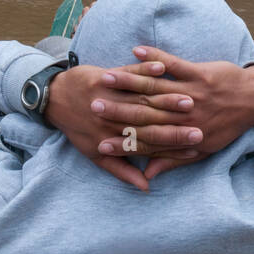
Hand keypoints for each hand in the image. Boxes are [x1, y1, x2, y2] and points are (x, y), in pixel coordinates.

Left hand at [44, 63, 202, 190]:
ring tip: (187, 96)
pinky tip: (160, 67)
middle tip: (198, 121)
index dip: (174, 143)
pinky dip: (144, 68)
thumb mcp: (96, 155)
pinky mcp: (104, 77)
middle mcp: (112, 118)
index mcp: (113, 138)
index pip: (149, 143)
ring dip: (164, 96)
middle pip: (149, 119)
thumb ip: (122, 170)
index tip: (197, 142)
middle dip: (175, 120)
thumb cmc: (78, 129)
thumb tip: (144, 186)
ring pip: (140, 96)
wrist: (55, 101)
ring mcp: (108, 96)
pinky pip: (127, 71)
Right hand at [99, 51, 253, 180]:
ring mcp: (191, 93)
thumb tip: (150, 177)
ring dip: (128, 82)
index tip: (98, 143)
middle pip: (145, 114)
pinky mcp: (198, 74)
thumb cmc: (226, 125)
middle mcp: (185, 116)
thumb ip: (174, 161)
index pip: (147, 141)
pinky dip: (154, 57)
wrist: (253, 100)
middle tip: (92, 106)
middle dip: (117, 110)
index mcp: (183, 136)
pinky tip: (136, 51)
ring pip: (154, 88)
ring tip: (105, 78)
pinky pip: (172, 64)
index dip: (122, 143)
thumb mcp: (203, 150)